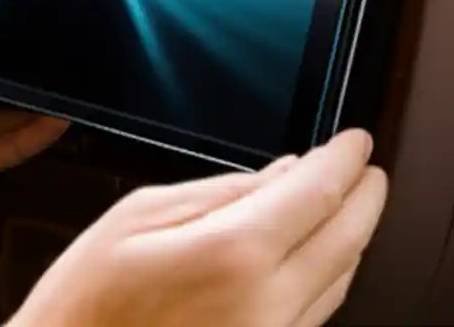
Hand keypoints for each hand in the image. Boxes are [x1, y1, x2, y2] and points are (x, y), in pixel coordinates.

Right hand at [8, 129, 386, 326]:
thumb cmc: (86, 303)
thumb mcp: (139, 216)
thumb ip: (222, 192)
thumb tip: (283, 174)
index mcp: (234, 254)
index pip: (319, 192)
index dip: (346, 160)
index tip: (356, 142)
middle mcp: (268, 307)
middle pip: (348, 239)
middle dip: (365, 197)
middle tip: (367, 170)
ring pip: (340, 282)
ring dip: (348, 238)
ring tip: (343, 207)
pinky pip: (315, 317)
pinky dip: (325, 279)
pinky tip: (314, 258)